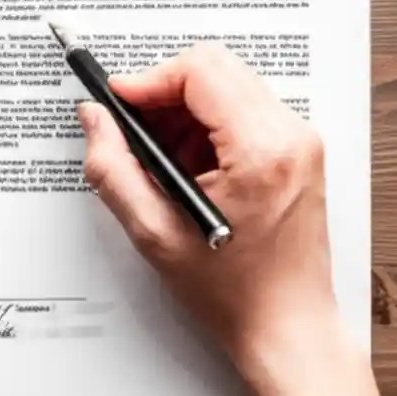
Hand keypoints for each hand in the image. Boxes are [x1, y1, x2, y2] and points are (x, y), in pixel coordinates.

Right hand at [78, 43, 393, 395]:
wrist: (287, 326)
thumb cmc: (236, 294)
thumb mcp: (155, 233)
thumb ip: (114, 168)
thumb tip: (97, 120)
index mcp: (261, 151)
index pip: (200, 71)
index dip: (149, 79)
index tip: (119, 101)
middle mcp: (290, 137)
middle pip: (216, 69)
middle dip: (165, 93)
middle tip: (134, 130)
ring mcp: (300, 142)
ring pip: (229, 85)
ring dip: (186, 112)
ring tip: (164, 162)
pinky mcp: (298, 151)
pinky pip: (245, 111)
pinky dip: (208, 127)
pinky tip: (190, 168)